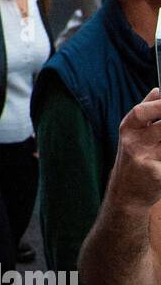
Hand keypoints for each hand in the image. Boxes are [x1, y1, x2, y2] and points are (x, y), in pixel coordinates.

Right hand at [107, 90, 160, 211]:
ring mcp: (146, 160)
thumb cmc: (134, 158)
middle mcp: (134, 144)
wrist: (127, 194)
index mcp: (128, 129)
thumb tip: (159, 90)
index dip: (158, 105)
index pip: (141, 112)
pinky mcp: (159, 176)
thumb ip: (146, 109)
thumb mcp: (132, 132)